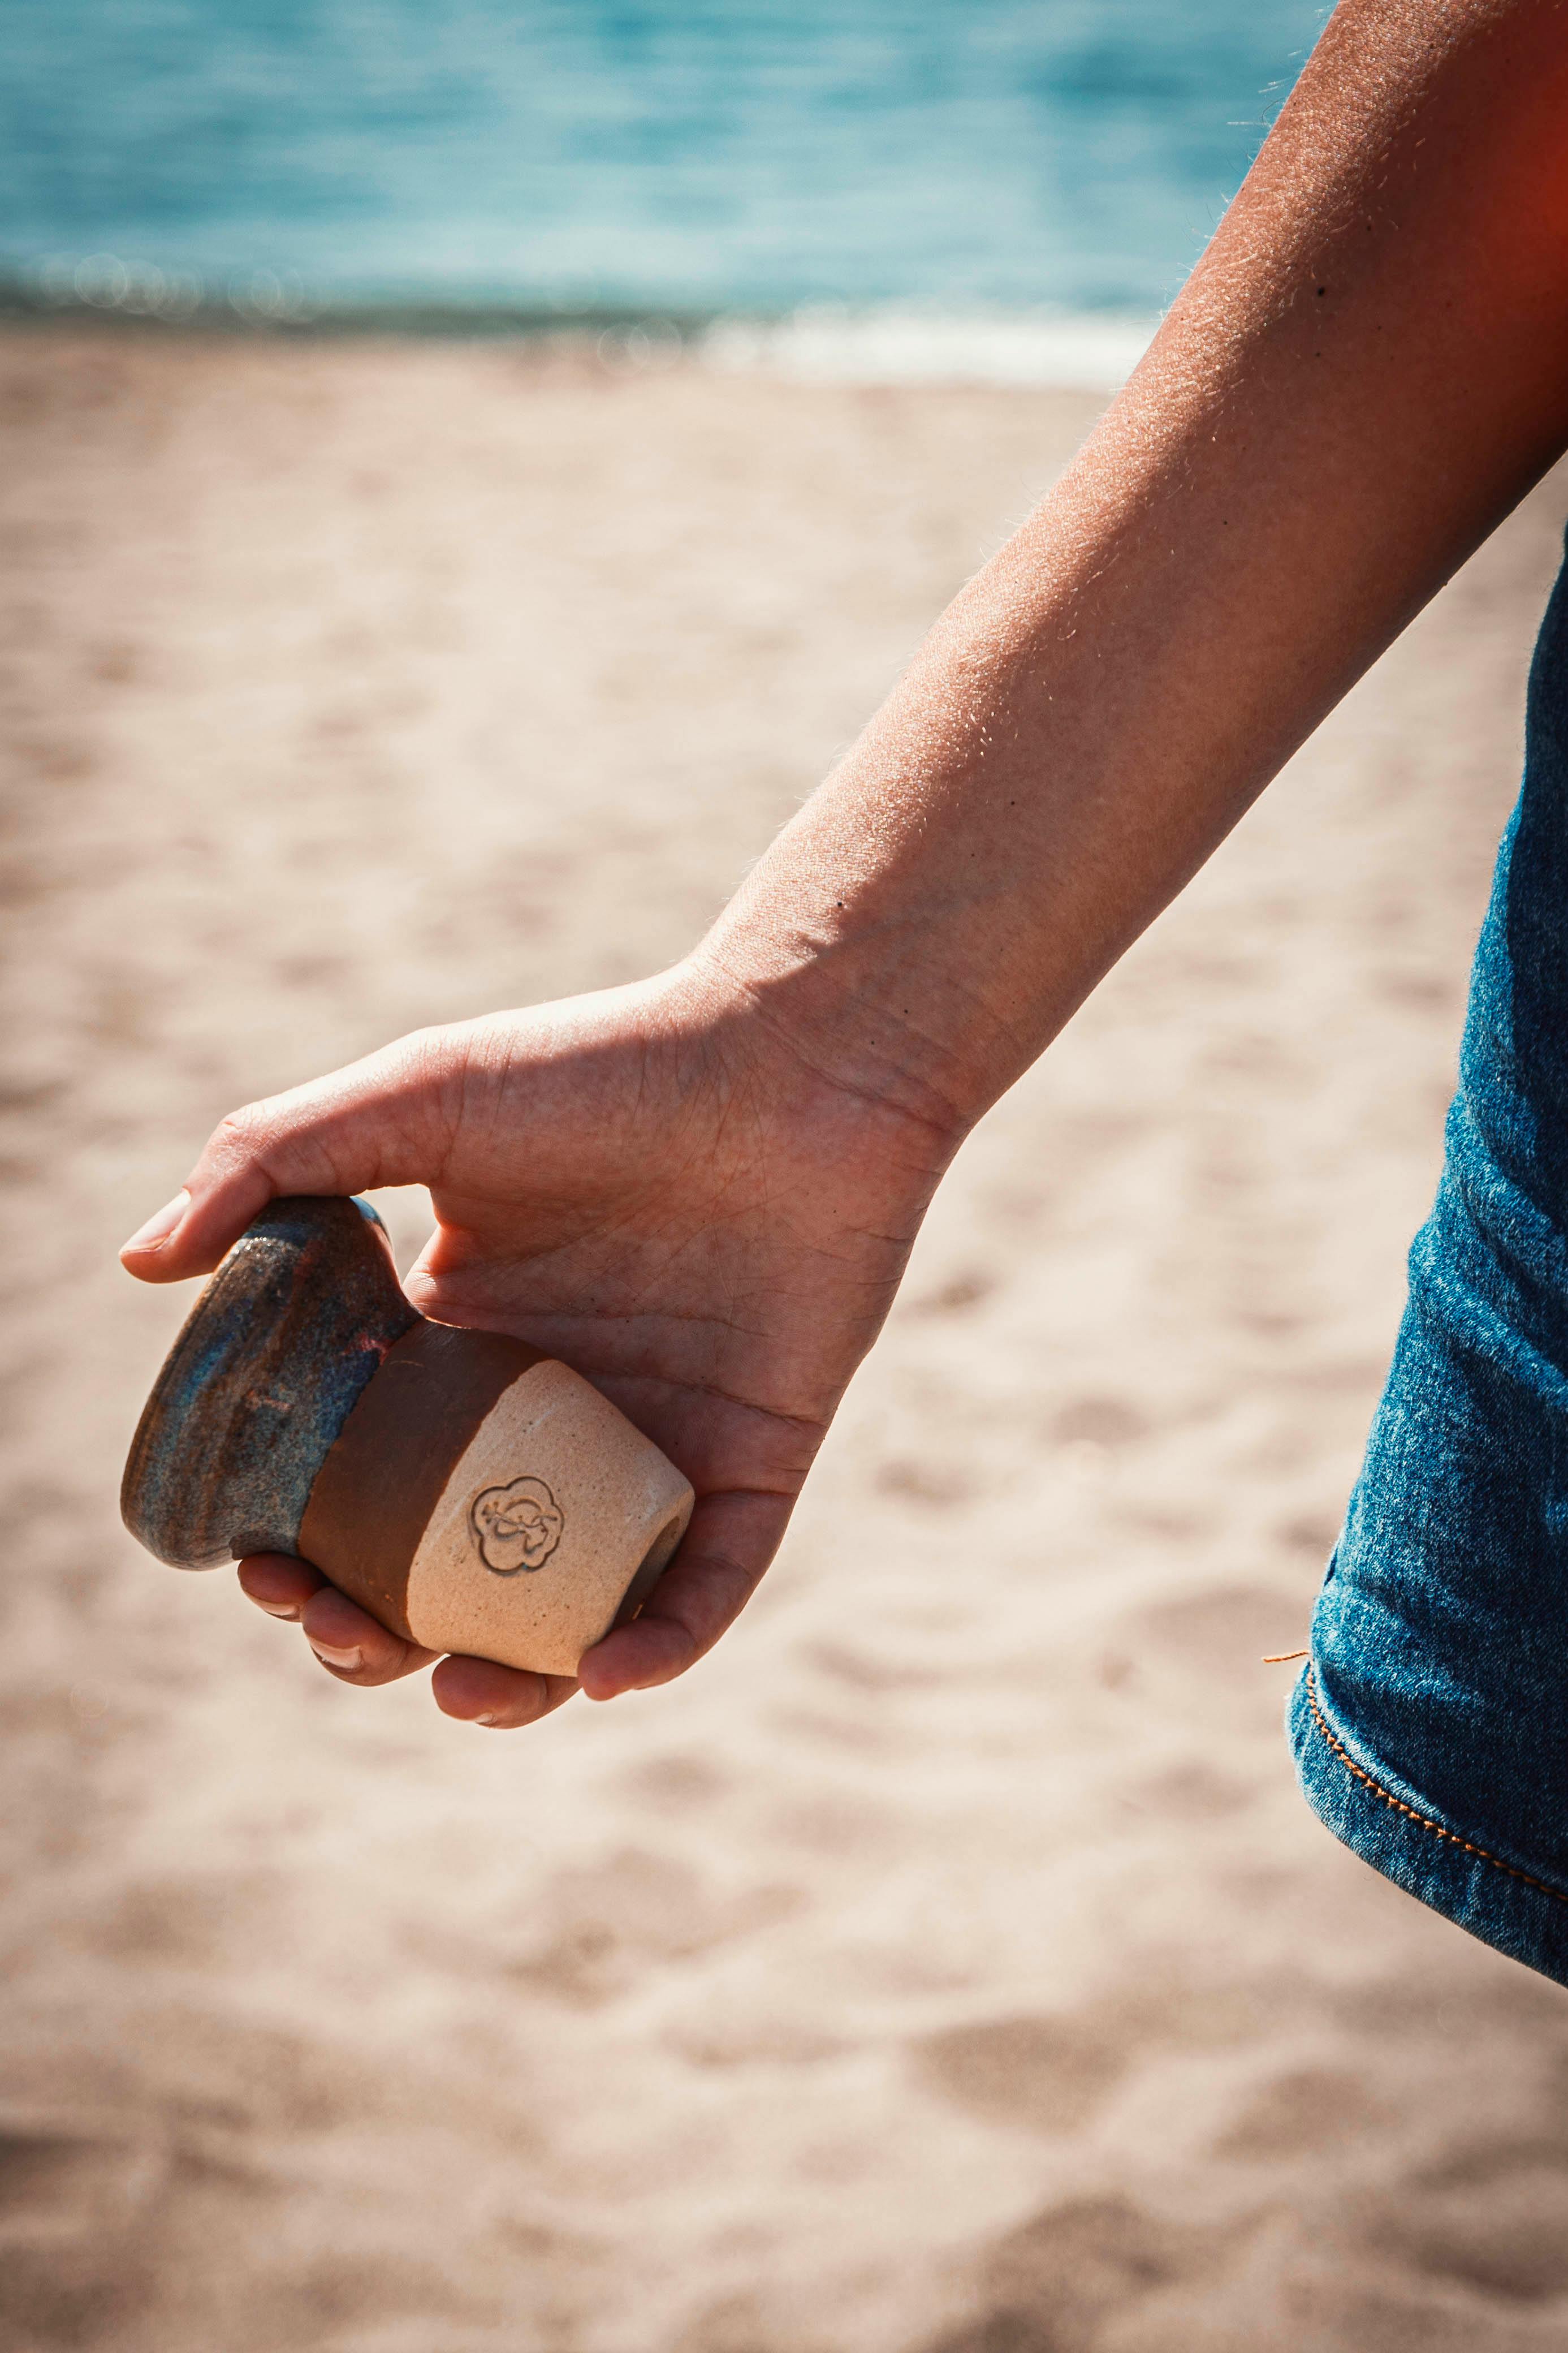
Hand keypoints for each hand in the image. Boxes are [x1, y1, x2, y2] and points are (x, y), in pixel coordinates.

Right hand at [120, 958, 955, 1727]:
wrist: (793, 1060)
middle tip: (353, 1634)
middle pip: (450, 1565)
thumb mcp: (421, 1099)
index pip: (362, 1479)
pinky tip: (601, 1669)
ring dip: (510, 1674)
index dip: (305, 1543)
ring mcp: (650, 1445)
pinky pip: (706, 1585)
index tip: (267, 1572)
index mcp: (458, 1345)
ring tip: (463, 1690)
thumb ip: (275, 1163)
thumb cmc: (605, 1066)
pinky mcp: (753, 1464)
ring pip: (569, 1602)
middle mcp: (547, 1412)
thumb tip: (138, 1262)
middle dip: (384, 1629)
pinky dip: (660, 1642)